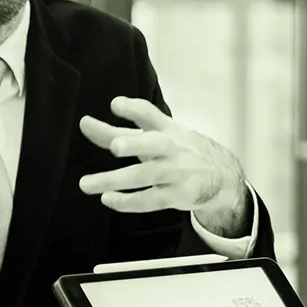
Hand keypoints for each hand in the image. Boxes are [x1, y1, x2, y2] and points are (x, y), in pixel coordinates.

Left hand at [78, 97, 250, 236]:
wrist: (222, 175)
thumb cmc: (177, 151)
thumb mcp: (154, 137)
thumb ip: (118, 132)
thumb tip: (84, 124)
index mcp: (166, 129)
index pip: (150, 114)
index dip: (133, 109)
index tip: (115, 104)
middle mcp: (172, 148)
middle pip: (154, 144)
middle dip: (135, 145)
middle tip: (115, 147)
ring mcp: (177, 172)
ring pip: (145, 175)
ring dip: (114, 180)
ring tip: (86, 184)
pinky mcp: (177, 195)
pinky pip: (151, 200)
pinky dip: (128, 202)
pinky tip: (108, 199)